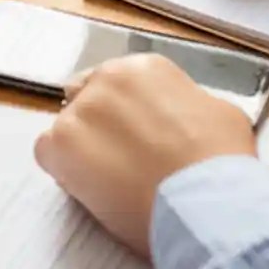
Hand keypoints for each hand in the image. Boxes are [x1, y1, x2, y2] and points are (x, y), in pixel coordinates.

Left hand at [33, 54, 255, 256]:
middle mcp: (107, 80)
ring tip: (111, 182)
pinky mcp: (59, 144)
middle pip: (86, 100)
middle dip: (99, 127)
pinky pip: (48, 153)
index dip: (123, 113)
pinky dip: (64, 171)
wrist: (204, 201)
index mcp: (144, 67)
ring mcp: (80, 111)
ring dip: (83, 151)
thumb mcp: (218, 113)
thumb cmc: (220, 162)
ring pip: (67, 129)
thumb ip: (187, 105)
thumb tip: (180, 117)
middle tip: (119, 160)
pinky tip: (93, 189)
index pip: (116, 83)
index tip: (132, 135)